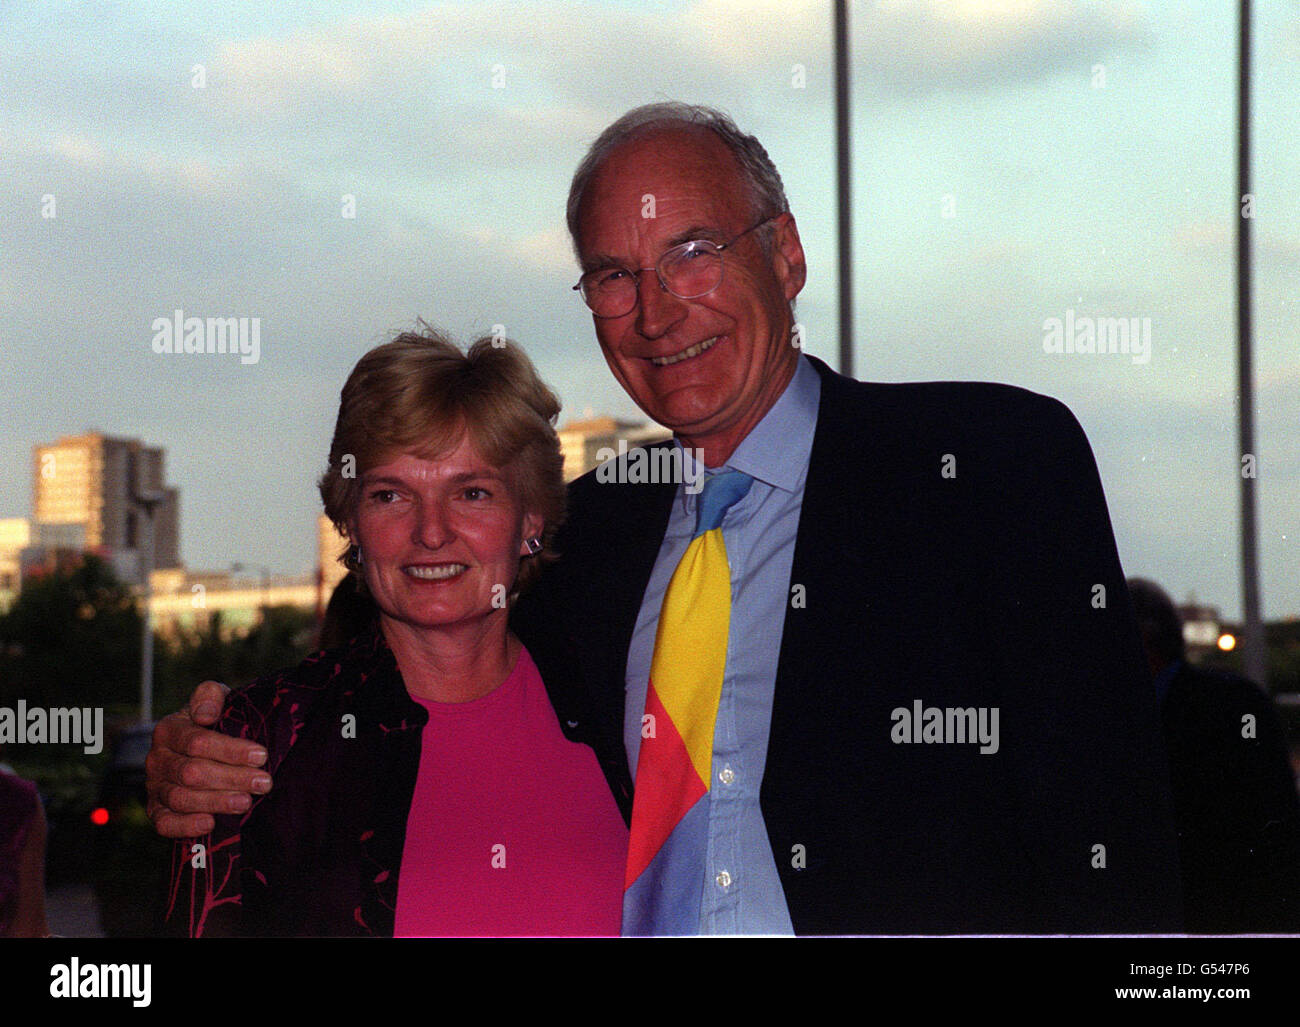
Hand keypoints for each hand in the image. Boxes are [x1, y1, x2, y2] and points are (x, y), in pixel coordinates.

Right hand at [145, 681, 270, 837]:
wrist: (198, 747)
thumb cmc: (214, 722)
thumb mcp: (214, 700)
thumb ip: (210, 696)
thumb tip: (207, 714)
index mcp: (169, 730)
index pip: (198, 742)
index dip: (231, 750)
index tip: (262, 756)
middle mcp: (157, 759)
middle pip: (192, 773)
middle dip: (232, 778)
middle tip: (263, 783)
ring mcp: (154, 786)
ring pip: (181, 798)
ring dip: (216, 802)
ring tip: (246, 802)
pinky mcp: (156, 811)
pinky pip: (164, 823)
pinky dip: (185, 826)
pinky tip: (210, 824)